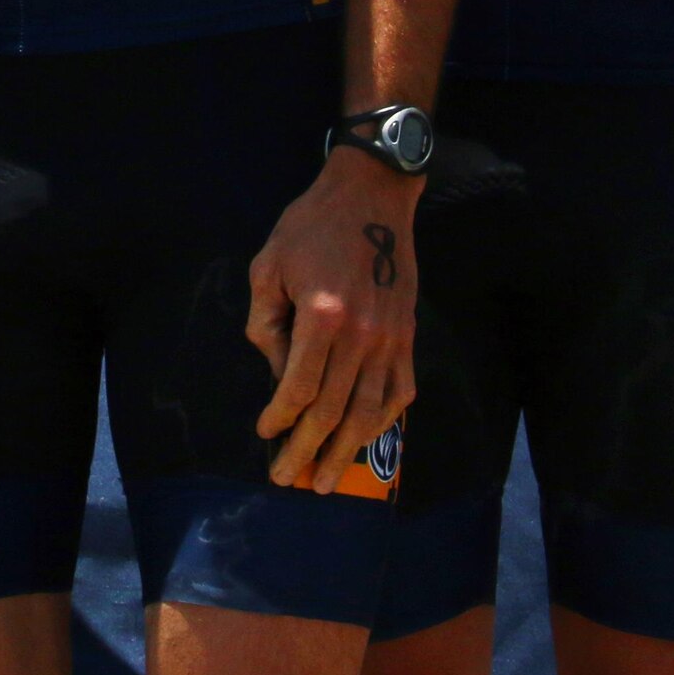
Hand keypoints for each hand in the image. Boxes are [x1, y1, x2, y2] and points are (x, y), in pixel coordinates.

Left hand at [246, 144, 418, 490]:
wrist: (371, 195)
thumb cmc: (310, 226)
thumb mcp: (268, 266)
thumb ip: (265, 325)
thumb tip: (277, 376)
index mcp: (321, 316)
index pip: (297, 388)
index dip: (280, 420)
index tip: (266, 435)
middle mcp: (360, 334)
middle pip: (331, 411)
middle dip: (307, 450)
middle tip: (288, 479)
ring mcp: (390, 338)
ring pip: (368, 411)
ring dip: (347, 450)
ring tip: (328, 479)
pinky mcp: (408, 335)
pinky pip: (400, 390)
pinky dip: (383, 421)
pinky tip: (366, 439)